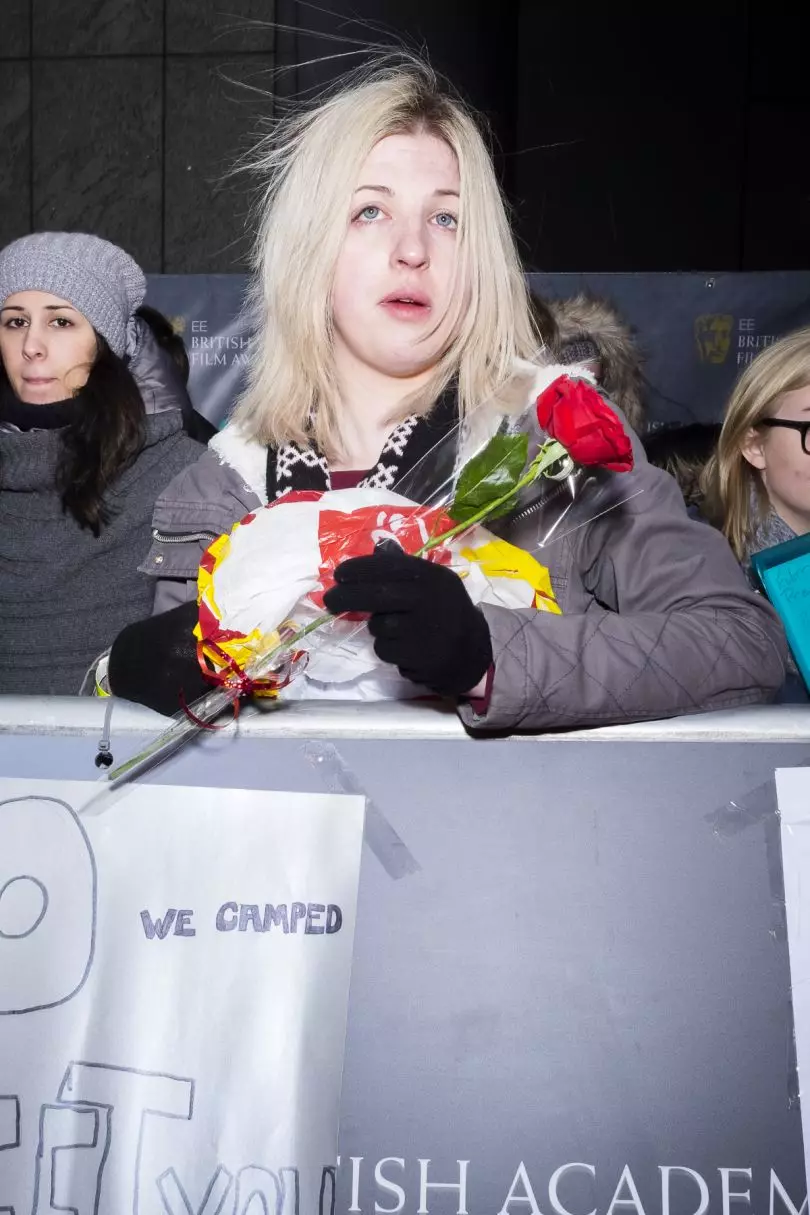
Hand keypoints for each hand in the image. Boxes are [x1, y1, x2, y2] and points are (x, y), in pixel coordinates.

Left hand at [323, 543, 492, 696]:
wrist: (472, 653)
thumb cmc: (446, 613)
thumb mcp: (433, 583)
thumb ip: (404, 568)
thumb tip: (378, 547)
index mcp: (432, 576)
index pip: (389, 566)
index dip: (359, 569)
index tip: (338, 574)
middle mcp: (430, 599)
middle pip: (377, 595)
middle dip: (347, 596)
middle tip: (329, 600)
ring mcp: (425, 628)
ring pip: (379, 625)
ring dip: (378, 627)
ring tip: (396, 629)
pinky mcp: (419, 655)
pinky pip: (385, 648)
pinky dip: (387, 648)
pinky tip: (403, 647)